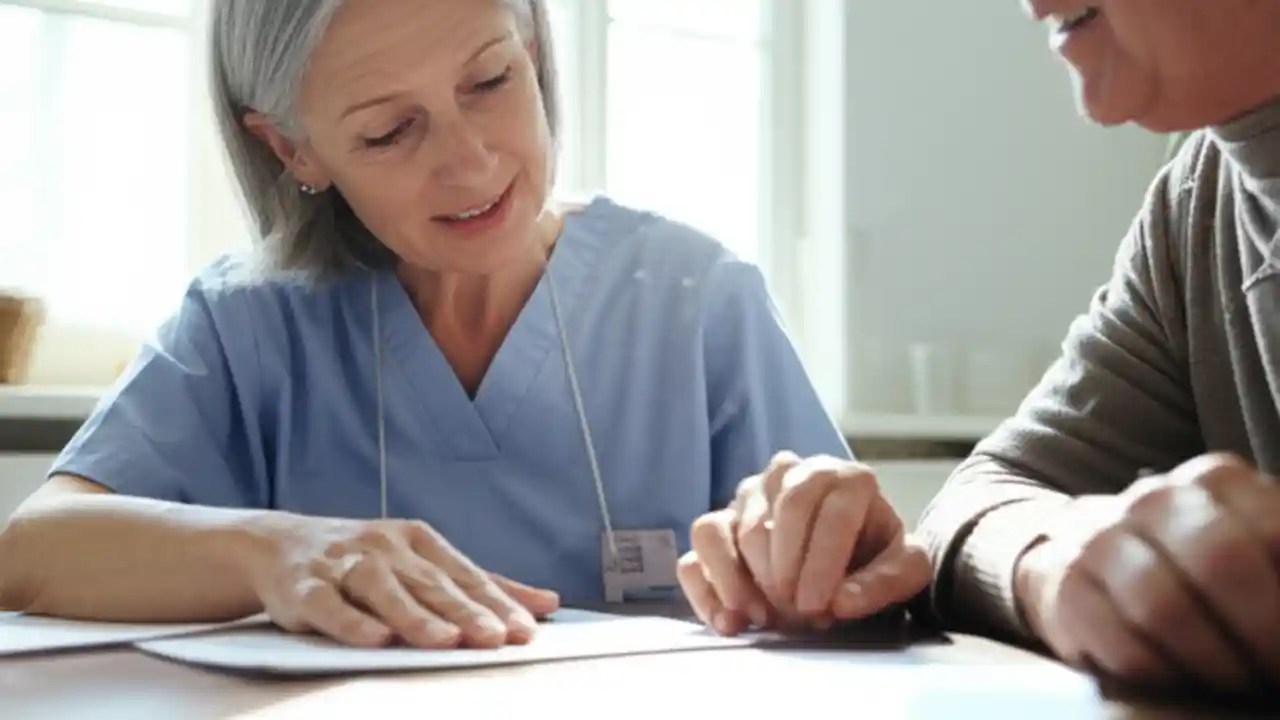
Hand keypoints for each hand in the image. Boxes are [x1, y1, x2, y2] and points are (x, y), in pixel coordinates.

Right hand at [246, 515, 559, 648]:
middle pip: (431, 583)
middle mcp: (384, 547)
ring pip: (384, 590)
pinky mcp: (305, 586)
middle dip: (467, 611)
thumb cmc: (363, 560)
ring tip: (446, 640)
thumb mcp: (423, 563)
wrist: (278, 545)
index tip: (526, 629)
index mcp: (417, 540)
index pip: (465, 575)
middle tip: (497, 637)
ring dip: (416, 617)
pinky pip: (330, 606)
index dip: (497, 602)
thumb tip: (547, 603)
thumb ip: (482, 585)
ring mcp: (344, 563)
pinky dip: (353, 623)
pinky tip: (376, 640)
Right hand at [678, 452, 930, 635]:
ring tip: (763, 618)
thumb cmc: (875, 556)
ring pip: (725, 525)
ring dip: (740, 579)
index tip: (820, 608)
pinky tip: (729, 620)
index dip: (821, 563)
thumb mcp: (905, 568)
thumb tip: (841, 600)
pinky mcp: (719, 522)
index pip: (826, 510)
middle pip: (773, 515)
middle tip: (798, 615)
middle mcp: (790, 474)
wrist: (850, 556)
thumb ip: (886, 582)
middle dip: (784, 573)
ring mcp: (748, 495)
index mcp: (842, 478)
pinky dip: (707, 586)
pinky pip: (697, 546)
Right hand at [1016, 453, 1279, 691]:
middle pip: (1219, 561)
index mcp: (1214, 482)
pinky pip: (1118, 641)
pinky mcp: (1065, 584)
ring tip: (1232, 682)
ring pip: (1162, 606)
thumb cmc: (1190, 561)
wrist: (1085, 551)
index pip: (1272, 529)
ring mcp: (1102, 538)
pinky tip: (1178, 679)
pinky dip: (1159, 673)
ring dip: (1211, 661)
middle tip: (1273, 668)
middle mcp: (1154, 500)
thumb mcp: (1248, 544)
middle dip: (1260, 629)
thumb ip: (1274, 554)